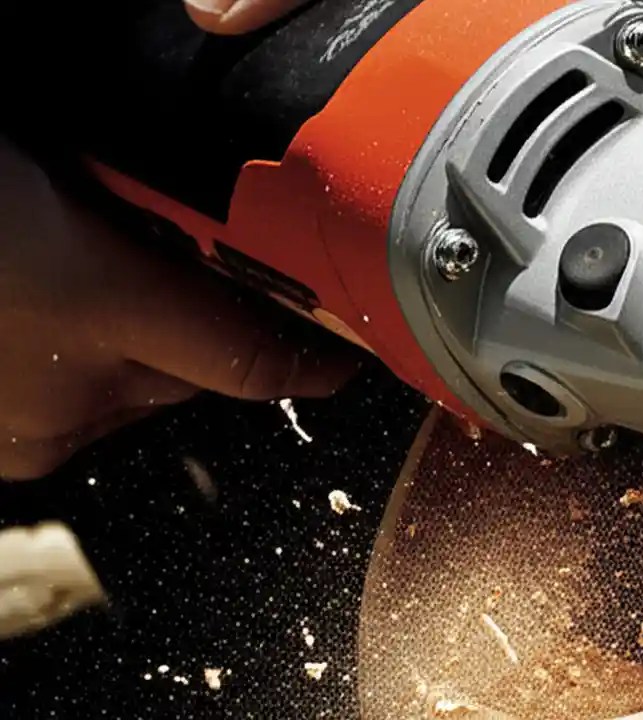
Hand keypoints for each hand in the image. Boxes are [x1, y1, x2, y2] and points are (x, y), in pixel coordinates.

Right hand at [0, 0, 356, 479]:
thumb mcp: (40, 157)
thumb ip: (123, 176)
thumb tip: (191, 156)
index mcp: (92, 307)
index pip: (255, 360)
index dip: (315, 361)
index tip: (349, 355)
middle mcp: (73, 388)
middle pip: (198, 374)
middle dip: (210, 327)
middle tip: (190, 265)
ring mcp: (26, 430)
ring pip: (137, 395)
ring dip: (143, 349)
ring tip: (94, 279)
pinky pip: (75, 413)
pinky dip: (83, 372)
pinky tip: (47, 317)